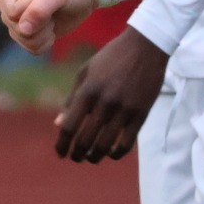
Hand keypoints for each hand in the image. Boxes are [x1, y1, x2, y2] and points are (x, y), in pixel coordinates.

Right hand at [0, 0, 97, 54]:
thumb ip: (40, 9)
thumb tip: (23, 30)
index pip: (12, 11)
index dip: (33, 9)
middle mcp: (6, 2)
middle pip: (16, 27)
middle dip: (40, 23)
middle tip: (52, 8)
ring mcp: (14, 19)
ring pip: (23, 40)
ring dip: (44, 33)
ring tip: (52, 17)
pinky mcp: (24, 33)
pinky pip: (30, 48)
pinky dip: (45, 42)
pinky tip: (51, 28)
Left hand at [53, 26, 168, 161]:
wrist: (145, 46)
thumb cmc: (111, 58)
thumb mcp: (85, 72)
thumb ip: (71, 99)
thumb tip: (58, 124)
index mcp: (87, 90)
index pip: (69, 126)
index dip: (62, 144)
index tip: (60, 153)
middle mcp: (104, 102)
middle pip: (85, 140)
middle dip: (77, 154)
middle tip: (75, 157)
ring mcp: (124, 109)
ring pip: (105, 146)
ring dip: (95, 157)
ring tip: (91, 157)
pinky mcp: (141, 114)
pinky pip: (126, 143)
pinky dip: (116, 154)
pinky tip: (111, 153)